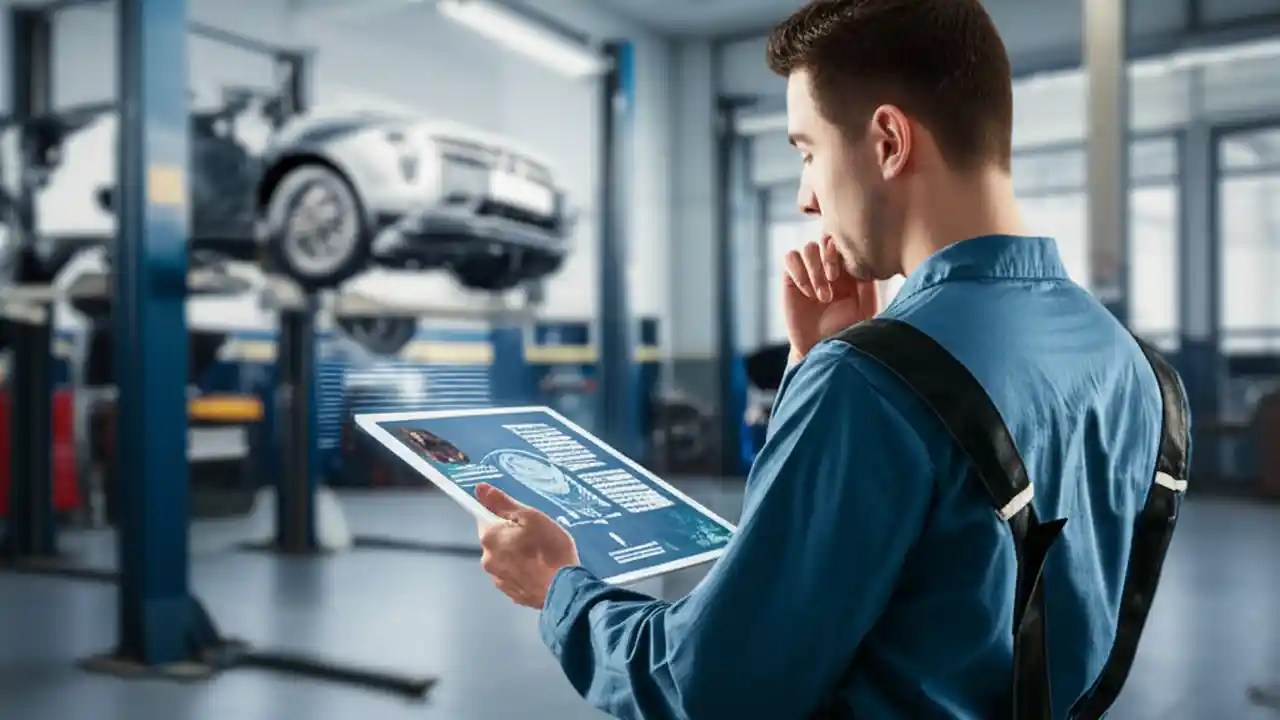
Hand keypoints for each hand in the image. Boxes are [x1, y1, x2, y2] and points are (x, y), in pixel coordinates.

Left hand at [475, 483, 579, 608]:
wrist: (563, 589)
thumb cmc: (550, 549)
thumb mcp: (531, 517)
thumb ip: (503, 503)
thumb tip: (479, 488)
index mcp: (490, 537)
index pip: (485, 517)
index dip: (503, 516)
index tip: (521, 519)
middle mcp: (487, 559)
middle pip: (495, 539)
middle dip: (511, 536)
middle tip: (536, 536)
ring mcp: (498, 579)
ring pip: (504, 559)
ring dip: (516, 555)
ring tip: (541, 555)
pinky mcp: (510, 594)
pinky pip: (513, 576)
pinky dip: (522, 571)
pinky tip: (540, 571)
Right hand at [784, 236, 877, 360]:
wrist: (821, 349)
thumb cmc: (847, 332)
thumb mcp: (865, 309)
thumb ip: (868, 285)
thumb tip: (865, 261)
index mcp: (849, 268)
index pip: (846, 243)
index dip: (845, 250)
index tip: (847, 273)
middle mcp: (828, 266)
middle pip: (825, 239)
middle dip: (829, 257)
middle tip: (833, 279)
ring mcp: (808, 271)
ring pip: (808, 247)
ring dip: (815, 269)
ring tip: (822, 296)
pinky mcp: (790, 278)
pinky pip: (790, 258)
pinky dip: (799, 271)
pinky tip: (807, 293)